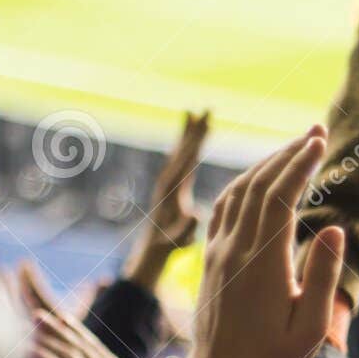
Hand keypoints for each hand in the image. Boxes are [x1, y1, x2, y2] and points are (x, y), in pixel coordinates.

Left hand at [122, 110, 208, 290]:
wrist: (152, 247)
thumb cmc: (169, 245)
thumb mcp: (179, 239)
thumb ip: (185, 228)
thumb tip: (195, 215)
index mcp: (173, 190)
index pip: (188, 160)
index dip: (196, 142)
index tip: (206, 125)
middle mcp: (168, 180)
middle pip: (184, 149)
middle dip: (195, 130)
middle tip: (206, 109)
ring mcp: (167, 180)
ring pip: (180, 151)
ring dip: (188, 132)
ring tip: (195, 113)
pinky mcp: (170, 183)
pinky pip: (179, 158)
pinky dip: (184, 144)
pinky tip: (189, 135)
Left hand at [184, 125, 342, 357]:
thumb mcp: (311, 329)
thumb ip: (324, 277)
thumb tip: (335, 228)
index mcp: (264, 263)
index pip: (281, 196)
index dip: (300, 164)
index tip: (319, 141)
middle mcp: (236, 249)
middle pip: (259, 184)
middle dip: (287, 153)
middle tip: (314, 132)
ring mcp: (218, 251)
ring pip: (238, 191)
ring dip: (264, 165)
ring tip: (292, 149)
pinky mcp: (210, 259)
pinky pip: (224, 208)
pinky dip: (244, 184)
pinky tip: (258, 180)